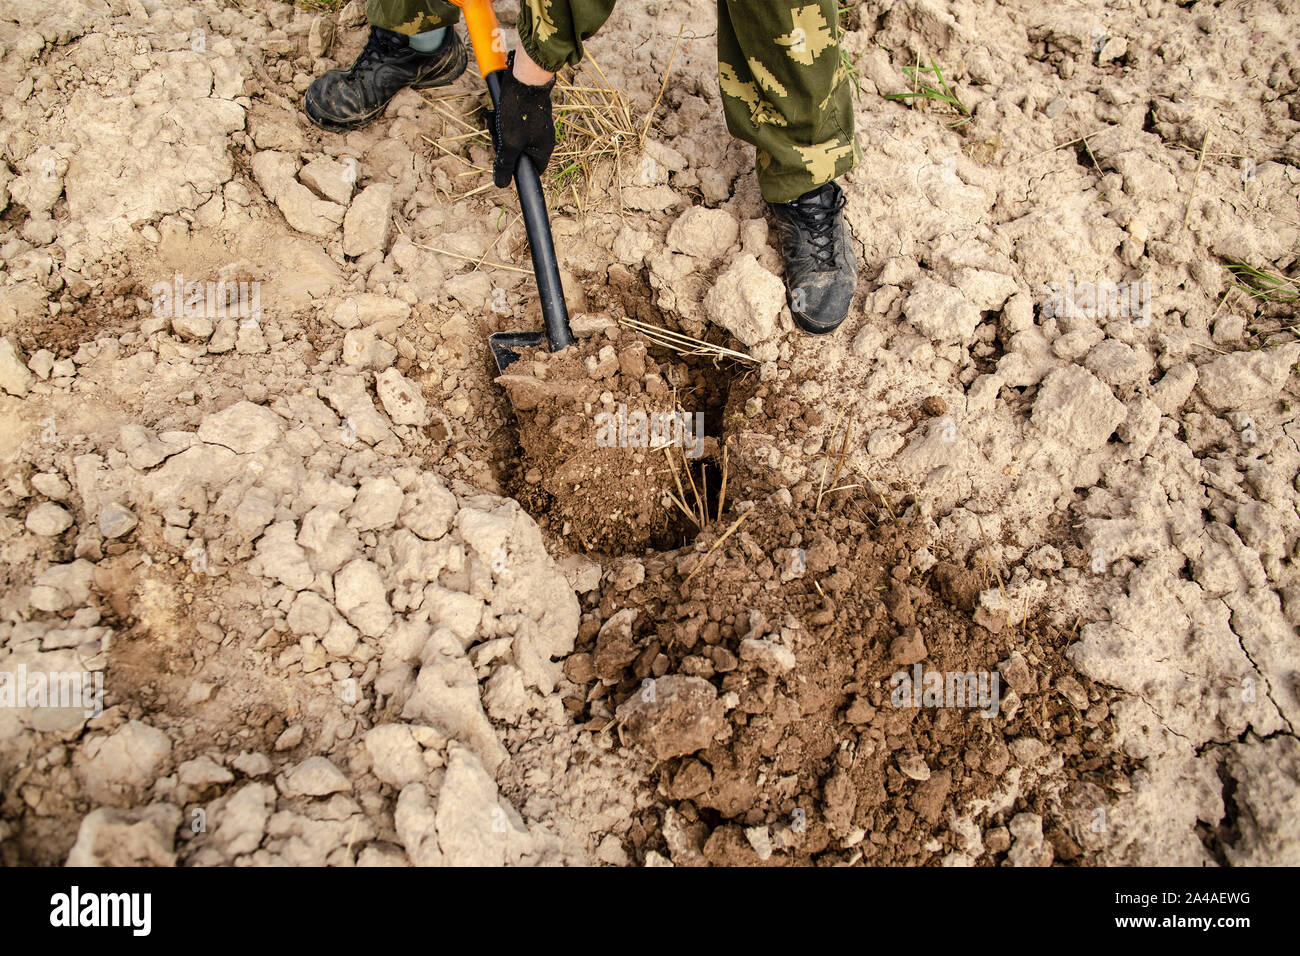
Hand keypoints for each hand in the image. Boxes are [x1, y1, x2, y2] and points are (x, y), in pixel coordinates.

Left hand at [491, 49, 555, 187]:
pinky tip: (496, 111)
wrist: (526, 77)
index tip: (505, 160)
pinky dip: (502, 119)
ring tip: (494, 118)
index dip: (517, 168)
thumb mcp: (509, 142)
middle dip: (503, 146)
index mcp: (543, 149)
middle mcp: (542, 138)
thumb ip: (505, 163)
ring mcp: (535, 124)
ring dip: (500, 130)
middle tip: (496, 135)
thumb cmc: (520, 110)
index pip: (533, 170)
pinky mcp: (528, 112)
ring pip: (513, 136)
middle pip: (520, 153)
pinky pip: (513, 122)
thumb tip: (501, 184)